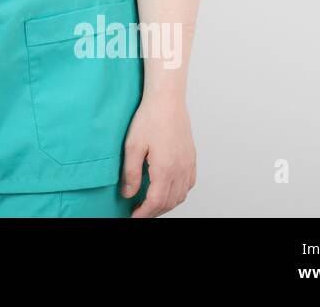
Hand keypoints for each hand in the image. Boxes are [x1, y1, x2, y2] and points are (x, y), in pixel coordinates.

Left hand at [121, 93, 196, 217]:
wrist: (167, 101)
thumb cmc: (150, 118)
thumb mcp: (132, 146)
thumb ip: (130, 173)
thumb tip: (128, 193)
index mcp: (165, 169)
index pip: (155, 202)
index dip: (143, 214)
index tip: (133, 217)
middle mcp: (180, 170)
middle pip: (169, 202)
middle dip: (154, 211)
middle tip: (139, 212)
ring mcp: (188, 164)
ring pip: (180, 195)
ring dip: (166, 204)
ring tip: (151, 204)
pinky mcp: (191, 158)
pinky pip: (189, 185)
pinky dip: (178, 194)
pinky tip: (168, 190)